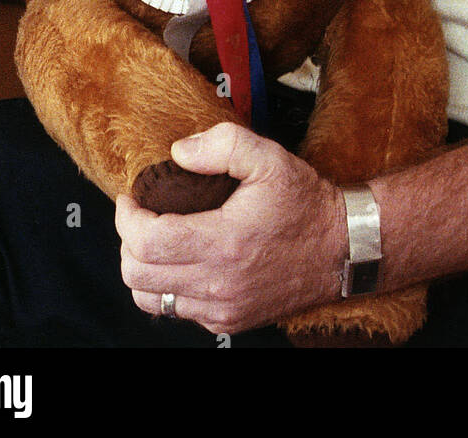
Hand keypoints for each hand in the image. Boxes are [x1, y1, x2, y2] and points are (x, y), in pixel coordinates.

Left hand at [116, 122, 346, 335]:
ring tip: (157, 239)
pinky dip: (168, 287)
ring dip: (143, 268)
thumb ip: (221, 145)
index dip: (126, 218)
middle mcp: (219, 283)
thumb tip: (178, 153)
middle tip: (141, 215)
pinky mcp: (228, 321)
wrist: (341, 248)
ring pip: (150, 300)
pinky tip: (184, 260)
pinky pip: (178, 311)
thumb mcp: (269, 157)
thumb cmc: (305, 202)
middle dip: (127, 241)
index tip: (132, 198)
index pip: (146, 243)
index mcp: (224, 242)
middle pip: (137, 275)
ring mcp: (222, 309)